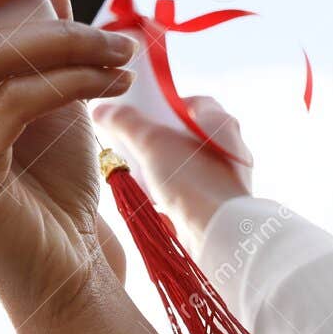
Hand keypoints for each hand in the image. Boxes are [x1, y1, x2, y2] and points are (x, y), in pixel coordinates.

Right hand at [93, 95, 253, 243]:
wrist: (215, 231)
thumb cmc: (190, 179)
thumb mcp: (151, 142)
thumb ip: (125, 122)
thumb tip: (102, 109)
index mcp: (220, 122)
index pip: (191, 102)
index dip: (164, 106)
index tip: (143, 116)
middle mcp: (230, 146)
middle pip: (188, 134)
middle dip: (160, 140)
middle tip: (137, 146)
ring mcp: (228, 176)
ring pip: (189, 164)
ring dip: (165, 168)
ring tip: (143, 177)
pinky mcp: (220, 203)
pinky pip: (192, 190)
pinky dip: (173, 192)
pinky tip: (156, 201)